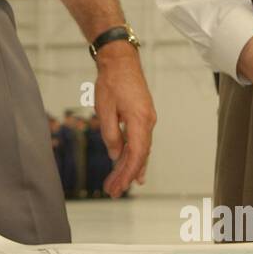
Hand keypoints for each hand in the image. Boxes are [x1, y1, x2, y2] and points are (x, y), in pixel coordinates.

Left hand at [94, 43, 155, 195]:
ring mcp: (147, 119)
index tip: (117, 187)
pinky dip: (133, 155)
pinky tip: (129, 167)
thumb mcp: (104, 110)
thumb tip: (114, 155)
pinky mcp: (143, 117)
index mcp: (140, 121)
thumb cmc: (111, 82)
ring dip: (129, 168)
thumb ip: (110, 134)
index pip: (136, 155)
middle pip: (139, 156)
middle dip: (126, 176)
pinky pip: (139, 141)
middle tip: (113, 192)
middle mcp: (148, 122)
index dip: (127, 174)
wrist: (121, 61)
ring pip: (140, 150)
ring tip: (118, 185)